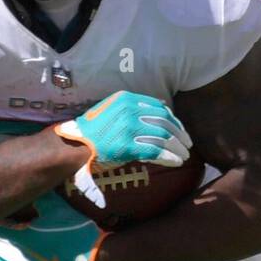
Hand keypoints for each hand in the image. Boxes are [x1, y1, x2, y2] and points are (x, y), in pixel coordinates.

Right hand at [55, 90, 191, 209]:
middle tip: (187, 145)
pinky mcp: (129, 146)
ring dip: (178, 147)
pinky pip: (156, 151)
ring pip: (163, 137)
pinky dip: (170, 157)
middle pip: (165, 121)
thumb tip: (161, 108)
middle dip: (180, 134)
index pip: (159, 107)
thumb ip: (132, 109)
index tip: (180, 130)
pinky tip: (177, 162)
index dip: (173, 120)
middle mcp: (130, 110)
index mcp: (126, 99)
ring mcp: (130, 128)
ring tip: (184, 156)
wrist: (73, 144)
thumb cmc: (90, 131)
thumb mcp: (111, 110)